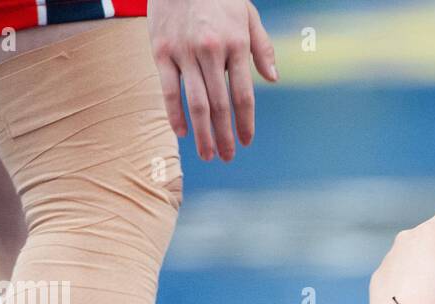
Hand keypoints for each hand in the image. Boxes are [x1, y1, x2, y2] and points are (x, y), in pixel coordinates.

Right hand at [148, 0, 277, 160]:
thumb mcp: (247, 15)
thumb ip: (262, 47)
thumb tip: (273, 78)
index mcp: (235, 44)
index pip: (243, 94)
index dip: (245, 122)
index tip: (246, 141)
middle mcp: (210, 51)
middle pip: (219, 105)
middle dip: (224, 135)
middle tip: (227, 157)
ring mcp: (183, 53)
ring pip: (194, 103)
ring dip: (202, 133)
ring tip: (207, 154)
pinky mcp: (161, 52)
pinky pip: (168, 90)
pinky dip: (174, 114)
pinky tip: (182, 132)